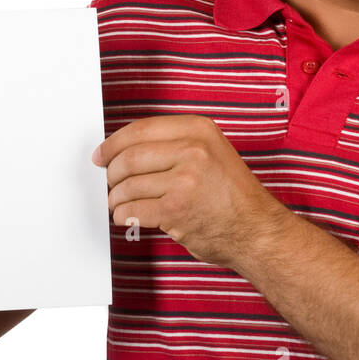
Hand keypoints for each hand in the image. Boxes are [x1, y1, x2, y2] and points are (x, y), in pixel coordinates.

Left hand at [94, 114, 290, 268]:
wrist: (256, 230)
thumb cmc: (232, 194)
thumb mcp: (211, 151)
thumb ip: (175, 144)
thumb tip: (125, 150)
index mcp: (199, 130)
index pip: (141, 130)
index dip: (113, 143)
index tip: (102, 154)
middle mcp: (193, 150)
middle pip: (130, 157)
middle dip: (112, 173)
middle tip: (109, 182)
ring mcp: (185, 180)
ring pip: (128, 185)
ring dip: (116, 198)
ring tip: (119, 202)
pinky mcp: (176, 210)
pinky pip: (133, 210)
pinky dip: (123, 215)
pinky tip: (127, 216)